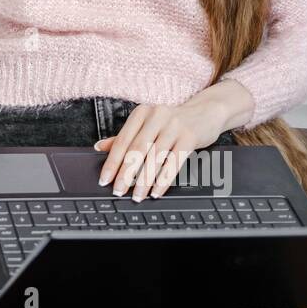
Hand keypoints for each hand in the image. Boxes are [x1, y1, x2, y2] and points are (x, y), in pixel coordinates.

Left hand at [95, 100, 224, 200]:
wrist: (206, 111)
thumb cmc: (173, 121)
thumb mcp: (148, 124)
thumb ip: (125, 136)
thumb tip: (100, 147)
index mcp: (141, 113)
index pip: (122, 141)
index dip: (112, 162)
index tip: (105, 179)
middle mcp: (156, 116)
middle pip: (136, 150)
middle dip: (125, 174)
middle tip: (118, 191)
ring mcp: (174, 126)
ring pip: (155, 158)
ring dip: (144, 181)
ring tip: (137, 196)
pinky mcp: (190, 136)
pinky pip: (174, 163)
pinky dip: (163, 180)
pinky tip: (157, 191)